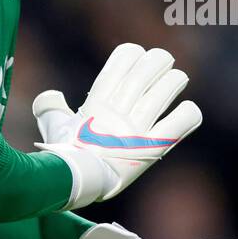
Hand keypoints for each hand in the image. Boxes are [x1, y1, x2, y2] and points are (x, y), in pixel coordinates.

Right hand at [33, 43, 200, 207]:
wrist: (74, 184)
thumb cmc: (64, 155)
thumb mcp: (53, 125)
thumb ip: (50, 107)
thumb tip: (49, 96)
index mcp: (98, 101)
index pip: (121, 61)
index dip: (133, 54)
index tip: (138, 56)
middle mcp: (119, 111)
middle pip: (145, 71)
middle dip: (158, 61)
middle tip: (165, 62)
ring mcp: (136, 129)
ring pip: (164, 91)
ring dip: (174, 80)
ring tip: (178, 79)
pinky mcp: (152, 148)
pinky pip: (179, 124)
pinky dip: (188, 114)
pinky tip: (188, 112)